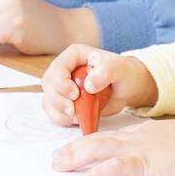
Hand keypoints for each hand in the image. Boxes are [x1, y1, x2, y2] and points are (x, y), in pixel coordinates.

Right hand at [41, 44, 157, 125]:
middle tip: (73, 111)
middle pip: (49, 85)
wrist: (126, 88)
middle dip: (58, 101)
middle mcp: (64, 69)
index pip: (58, 67)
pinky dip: (62, 119)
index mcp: (74, 55)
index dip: (62, 83)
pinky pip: (54, 112)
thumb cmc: (123, 73)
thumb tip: (89, 85)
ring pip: (48, 100)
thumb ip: (106, 72)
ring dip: (58, 112)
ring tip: (77, 117)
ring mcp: (62, 86)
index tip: (75, 95)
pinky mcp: (64, 101)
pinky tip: (77, 120)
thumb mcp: (119, 68)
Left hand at [51, 117, 174, 175]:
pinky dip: (103, 171)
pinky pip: (121, 166)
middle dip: (73, 149)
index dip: (85, 142)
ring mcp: (141, 149)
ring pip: (101, 149)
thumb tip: (143, 156)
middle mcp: (136, 137)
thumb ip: (154, 146)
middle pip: (97, 140)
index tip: (69, 149)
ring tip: (60, 165)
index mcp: (141, 132)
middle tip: (55, 159)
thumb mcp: (169, 141)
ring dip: (77, 157)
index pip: (106, 135)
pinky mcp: (149, 163)